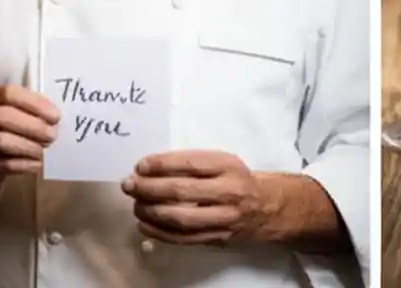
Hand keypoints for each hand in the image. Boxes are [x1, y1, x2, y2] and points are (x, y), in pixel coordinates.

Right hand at [0, 84, 59, 200]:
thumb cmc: (2, 137)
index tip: (56, 117)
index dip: (34, 103)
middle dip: (32, 126)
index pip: (7, 93)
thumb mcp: (12, 119)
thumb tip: (54, 117)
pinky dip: (23, 164)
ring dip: (28, 146)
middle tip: (53, 136)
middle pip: (1, 115)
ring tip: (44, 151)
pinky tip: (36, 165)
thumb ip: (30, 112)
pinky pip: (0, 165)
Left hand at [121, 150, 274, 246]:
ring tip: (136, 205)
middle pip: (182, 191)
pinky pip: (184, 238)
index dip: (161, 164)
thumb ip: (194, 164)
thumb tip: (151, 168)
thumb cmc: (240, 180)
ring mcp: (224, 218)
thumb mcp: (224, 163)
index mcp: (228, 167)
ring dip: (151, 212)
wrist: (271, 207)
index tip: (140, 166)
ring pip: (181, 218)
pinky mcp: (218, 238)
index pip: (190, 164)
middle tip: (129, 185)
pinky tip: (145, 225)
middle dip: (149, 188)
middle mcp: (228, 192)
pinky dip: (160, 233)